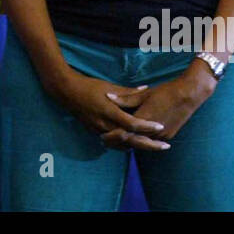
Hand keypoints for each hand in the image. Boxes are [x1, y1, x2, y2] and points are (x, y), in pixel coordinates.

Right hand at [51, 70, 169, 152]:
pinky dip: (127, 144)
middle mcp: (105, 125)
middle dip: (150, 144)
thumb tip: (146, 88)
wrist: (67, 92)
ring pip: (123, 144)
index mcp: (110, 112)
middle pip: (131, 140)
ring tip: (156, 146)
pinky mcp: (96, 132)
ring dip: (140, 146)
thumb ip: (129, 92)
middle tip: (166, 146)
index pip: (132, 123)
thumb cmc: (89, 86)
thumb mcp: (110, 87)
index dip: (147, 126)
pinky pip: (115, 143)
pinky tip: (136, 143)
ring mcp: (100, 131)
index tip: (161, 126)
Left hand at [102, 68, 214, 147]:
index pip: (123, 132)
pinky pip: (152, 141)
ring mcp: (161, 135)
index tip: (101, 135)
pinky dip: (142, 140)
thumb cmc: (165, 91)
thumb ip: (125, 98)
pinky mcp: (169, 136)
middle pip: (131, 142)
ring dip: (130, 142)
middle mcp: (152, 131)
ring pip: (142, 143)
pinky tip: (134, 138)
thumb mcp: (143, 94)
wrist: (188, 94)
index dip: (111, 135)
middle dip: (118, 142)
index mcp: (143, 119)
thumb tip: (108, 96)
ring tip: (116, 141)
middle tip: (105, 141)